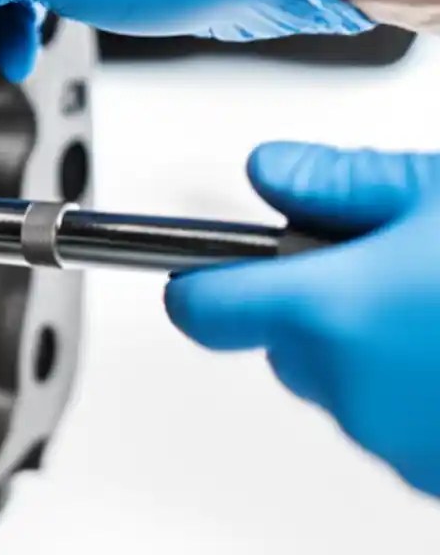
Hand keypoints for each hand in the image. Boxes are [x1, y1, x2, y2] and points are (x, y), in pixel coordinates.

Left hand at [165, 142, 439, 496]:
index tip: (206, 273)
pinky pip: (399, 426)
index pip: (205, 310)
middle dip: (318, 306)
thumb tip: (270, 174)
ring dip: (375, 351)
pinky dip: (420, 394)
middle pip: (284, 346)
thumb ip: (340, 183)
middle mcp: (357, 394)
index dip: (204, 285)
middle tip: (396, 266)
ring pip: (343, 387)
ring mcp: (404, 447)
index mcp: (336, 314)